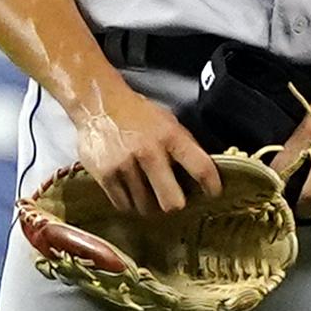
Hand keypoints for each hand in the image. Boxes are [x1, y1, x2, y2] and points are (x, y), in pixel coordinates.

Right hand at [69, 83, 222, 215]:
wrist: (96, 103)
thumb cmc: (135, 112)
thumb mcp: (167, 121)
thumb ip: (183, 145)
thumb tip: (202, 173)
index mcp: (170, 136)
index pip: (201, 167)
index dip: (212, 185)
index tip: (213, 193)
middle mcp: (149, 151)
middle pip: (172, 202)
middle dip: (174, 204)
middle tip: (173, 199)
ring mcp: (126, 165)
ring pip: (146, 207)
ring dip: (148, 203)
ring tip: (146, 190)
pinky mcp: (106, 175)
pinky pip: (124, 205)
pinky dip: (128, 201)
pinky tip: (129, 188)